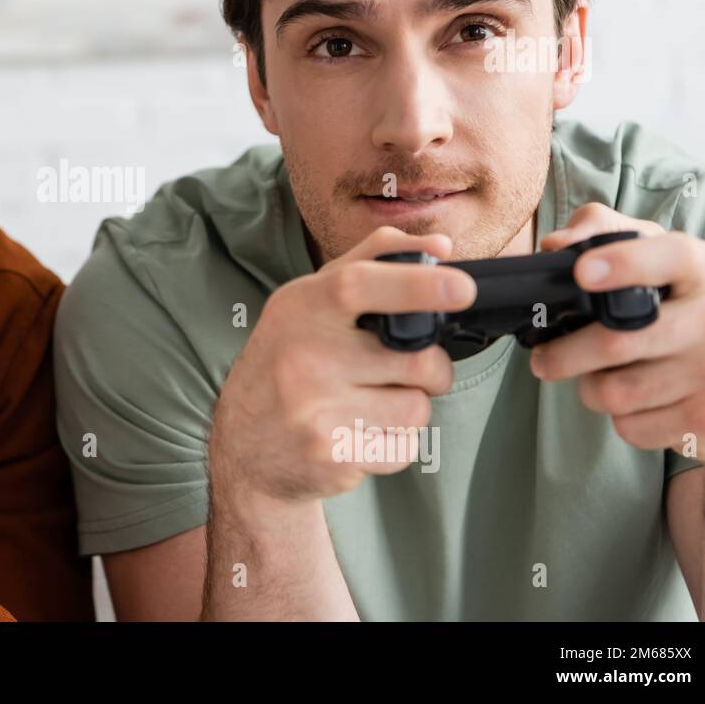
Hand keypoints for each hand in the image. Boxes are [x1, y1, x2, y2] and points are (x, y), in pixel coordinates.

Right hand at [209, 226, 476, 509]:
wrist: (242, 445)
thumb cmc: (286, 361)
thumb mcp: (309, 302)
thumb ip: (371, 263)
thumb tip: (442, 247)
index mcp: (301, 308)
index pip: (360, 285)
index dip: (418, 285)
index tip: (461, 289)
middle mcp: (304, 357)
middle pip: (417, 360)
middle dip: (430, 369)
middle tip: (402, 370)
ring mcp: (315, 410)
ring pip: (416, 408)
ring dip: (408, 408)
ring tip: (369, 404)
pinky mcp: (332, 456)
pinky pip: (402, 448)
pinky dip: (393, 444)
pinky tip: (358, 434)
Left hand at [532, 202, 704, 466]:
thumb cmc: (694, 310)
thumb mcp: (665, 264)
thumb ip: (608, 234)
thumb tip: (555, 245)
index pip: (673, 257)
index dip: (624, 263)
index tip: (581, 271)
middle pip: (618, 341)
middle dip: (563, 355)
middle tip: (545, 359)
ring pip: (616, 391)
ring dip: (592, 389)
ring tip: (601, 379)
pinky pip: (633, 427)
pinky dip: (623, 419)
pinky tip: (641, 404)